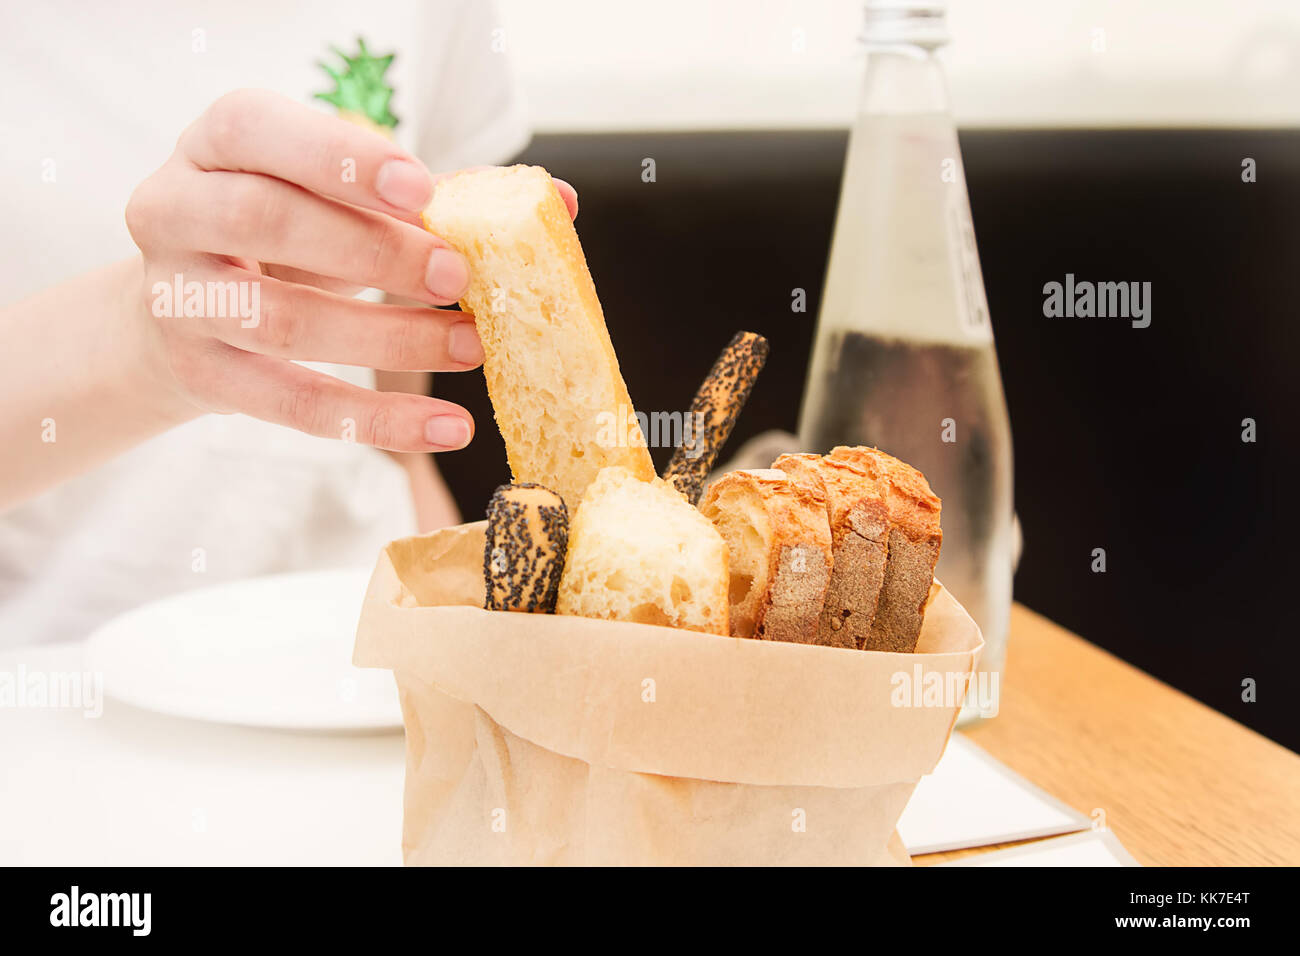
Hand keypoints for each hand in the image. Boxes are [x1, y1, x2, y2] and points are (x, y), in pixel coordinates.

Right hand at [124, 88, 577, 451]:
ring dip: (388, 335)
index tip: (422, 189)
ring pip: (281, 321)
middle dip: (373, 250)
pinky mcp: (204, 376)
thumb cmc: (291, 229)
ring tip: (471, 343)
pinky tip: (446, 424)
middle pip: (265, 222)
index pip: (257, 130)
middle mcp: (174, 210)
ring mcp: (180, 298)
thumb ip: (434, 193)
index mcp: (215, 141)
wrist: (193, 305)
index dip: (339, 158)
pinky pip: (293, 405)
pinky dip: (377, 419)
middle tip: (458, 274)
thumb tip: (560, 202)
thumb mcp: (340, 193)